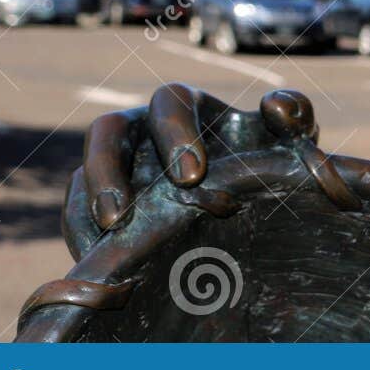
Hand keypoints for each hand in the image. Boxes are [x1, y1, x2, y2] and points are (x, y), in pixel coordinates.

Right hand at [64, 84, 314, 252]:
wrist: (249, 205)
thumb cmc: (268, 160)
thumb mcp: (288, 139)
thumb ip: (294, 116)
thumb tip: (274, 104)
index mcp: (186, 105)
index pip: (170, 102)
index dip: (175, 133)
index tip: (192, 177)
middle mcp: (141, 128)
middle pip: (107, 132)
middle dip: (108, 171)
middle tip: (123, 216)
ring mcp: (116, 166)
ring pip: (83, 174)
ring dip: (87, 207)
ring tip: (105, 244)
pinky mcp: (99, 206)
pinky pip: (76, 216)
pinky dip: (83, 239)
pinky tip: (101, 267)